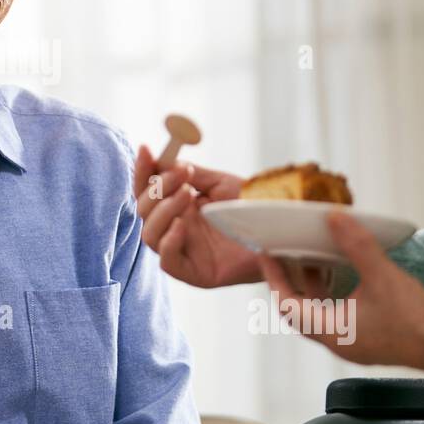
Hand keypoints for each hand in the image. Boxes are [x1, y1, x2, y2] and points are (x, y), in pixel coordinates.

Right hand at [133, 144, 265, 287]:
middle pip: (144, 211)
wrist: (280, 232)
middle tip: (182, 173)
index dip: (142, 171)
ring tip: (187, 194)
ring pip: (150, 235)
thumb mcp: (219, 183)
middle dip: (157, 189)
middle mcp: (176, 229)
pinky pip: (168, 262)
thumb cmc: (252, 208)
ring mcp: (184, 251)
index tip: (145, 149)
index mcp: (178, 207)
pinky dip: (169, 242)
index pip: (147, 190)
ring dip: (163, 211)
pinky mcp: (195, 273)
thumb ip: (189, 174)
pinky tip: (183, 225)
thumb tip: (162, 161)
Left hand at [258, 212, 423, 369]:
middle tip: (282, 253)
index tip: (265, 254)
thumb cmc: (416, 321)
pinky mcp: (368, 338)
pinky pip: (337, 314)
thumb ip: (356, 245)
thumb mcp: (382, 276)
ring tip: (309, 256)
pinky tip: (340, 273)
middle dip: (289, 280)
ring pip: (319, 312)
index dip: (274, 278)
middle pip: (299, 309)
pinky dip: (331, 293)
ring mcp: (352, 342)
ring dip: (311, 286)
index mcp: (331, 332)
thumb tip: (334, 218)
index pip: (287, 305)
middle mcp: (337, 341)